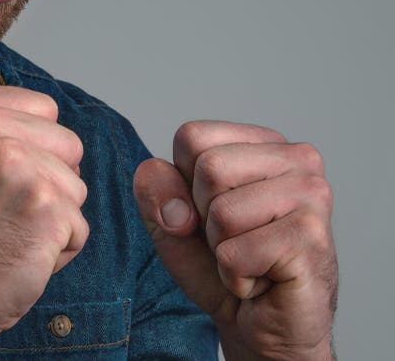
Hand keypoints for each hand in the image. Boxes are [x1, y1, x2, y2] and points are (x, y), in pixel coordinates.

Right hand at [0, 85, 87, 351]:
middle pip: (67, 142)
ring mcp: (12, 160)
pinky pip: (79, 226)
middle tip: (0, 210)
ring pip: (76, 184)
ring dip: (53, 217)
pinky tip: (17, 256)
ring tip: (6, 231)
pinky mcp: (41, 202)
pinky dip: (59, 250)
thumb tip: (50, 117)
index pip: (44, 108)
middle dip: (49, 181)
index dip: (33, 150)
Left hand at [133, 121, 336, 359]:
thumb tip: (157, 174)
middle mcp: (297, 158)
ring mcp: (311, 195)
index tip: (213, 212)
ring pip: (223, 213)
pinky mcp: (312, 237)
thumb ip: (154, 191)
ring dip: (223, 251)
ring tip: (251, 260)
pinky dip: (236, 278)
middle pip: (209, 168)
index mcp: (263, 141)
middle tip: (236, 241)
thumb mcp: (172, 222)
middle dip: (206, 219)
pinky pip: (236, 255)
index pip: (192, 136)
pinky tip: (264, 280)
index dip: (185, 184)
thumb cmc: (223, 266)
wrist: (264, 331)